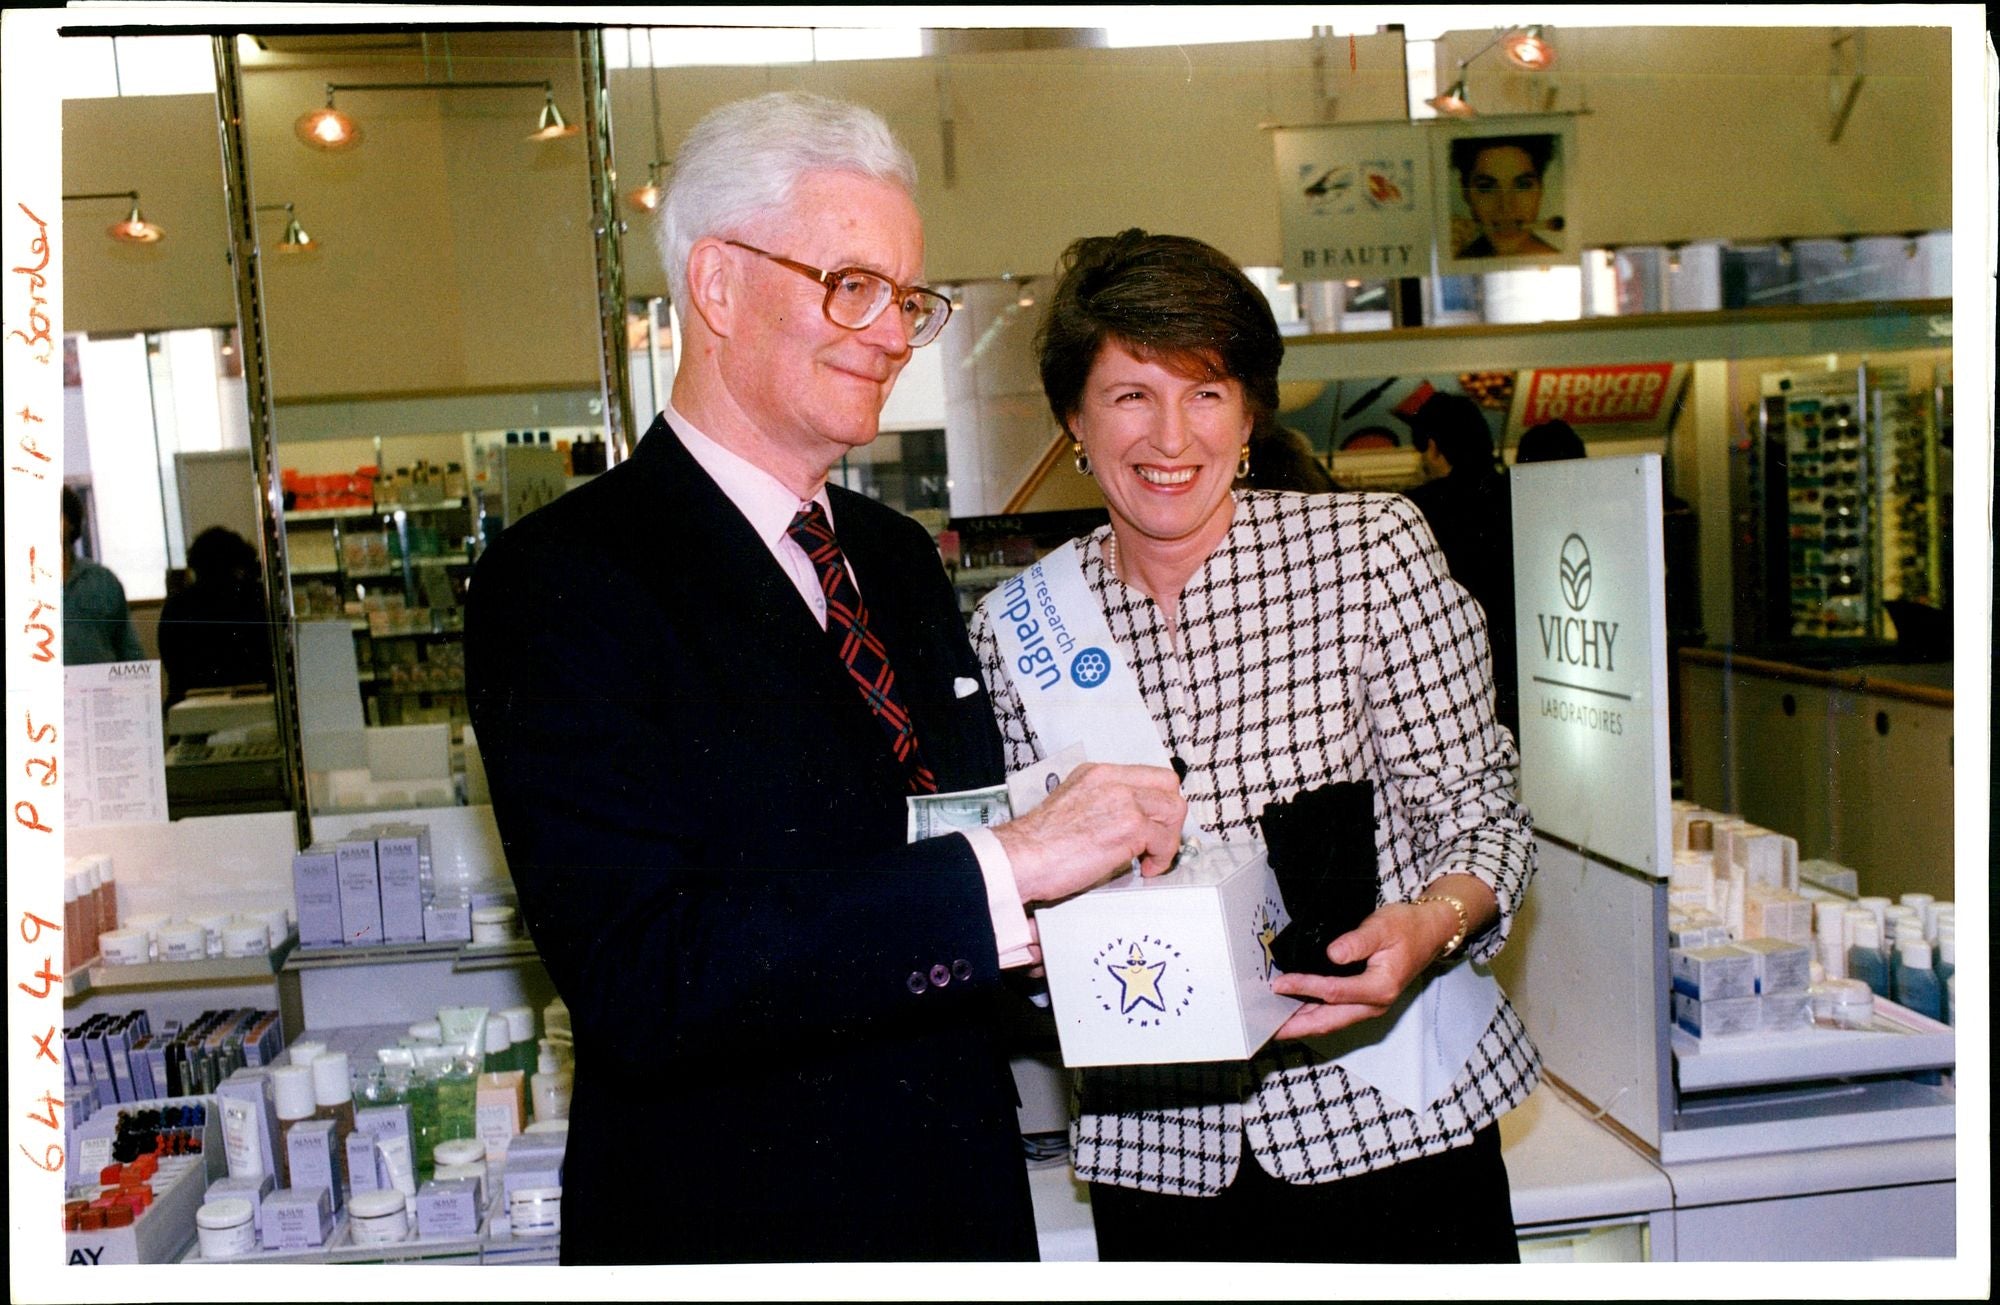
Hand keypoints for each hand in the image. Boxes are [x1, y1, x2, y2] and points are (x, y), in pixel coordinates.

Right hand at [993, 761, 1185, 905]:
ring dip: (1168, 838)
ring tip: (1151, 857)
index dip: (1158, 801)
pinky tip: (1145, 868)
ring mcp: (1123, 800)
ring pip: (1173, 810)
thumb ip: (1103, 805)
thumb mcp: (1073, 805)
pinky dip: (1161, 858)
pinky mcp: (1130, 825)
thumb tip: (1126, 823)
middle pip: (1168, 786)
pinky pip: (1165, 840)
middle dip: (1169, 817)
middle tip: (1159, 839)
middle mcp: (1112, 780)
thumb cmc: (1039, 843)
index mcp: (1097, 773)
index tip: (1155, 821)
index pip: (1149, 775)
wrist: (1022, 857)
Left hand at [1270, 898, 1460, 1038]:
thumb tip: (1333, 954)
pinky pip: (1335, 1014)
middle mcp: (1375, 1004)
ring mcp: (1369, 1006)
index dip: (1303, 988)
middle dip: (1297, 1026)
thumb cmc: (1407, 928)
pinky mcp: (1364, 1002)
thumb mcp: (1382, 927)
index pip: (1333, 992)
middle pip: (1329, 1021)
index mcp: (1380, 987)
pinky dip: (1313, 1015)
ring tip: (1274, 1022)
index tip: (1279, 984)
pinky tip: (1295, 1010)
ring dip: (1303, 1023)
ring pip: (1331, 1021)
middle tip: (1267, 1026)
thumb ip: (1357, 941)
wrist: (1429, 932)